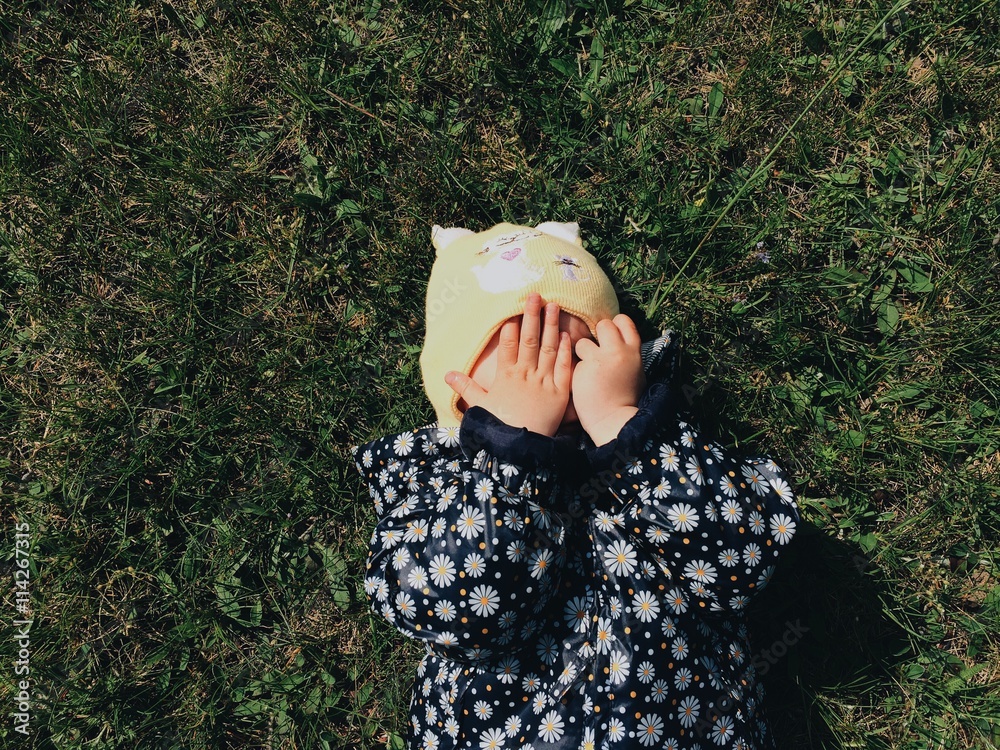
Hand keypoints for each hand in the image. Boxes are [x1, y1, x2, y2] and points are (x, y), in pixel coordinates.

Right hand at [445, 293, 572, 436]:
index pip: (509, 345)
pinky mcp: (560, 392)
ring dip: (551, 326)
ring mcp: (544, 381)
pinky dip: (565, 350)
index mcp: (506, 376)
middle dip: (532, 316)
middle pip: (530, 339)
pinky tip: (567, 334)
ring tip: (554, 306)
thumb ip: (467, 387)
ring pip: (548, 348)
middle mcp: (525, 374)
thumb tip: (447, 374)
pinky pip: (563, 367)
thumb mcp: (480, 406)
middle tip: (535, 295)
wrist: (521, 447)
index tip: (513, 309)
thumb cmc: (499, 426)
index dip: (511, 326)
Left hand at [572, 314, 645, 445]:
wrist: (613, 420)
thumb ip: (625, 354)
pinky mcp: (584, 368)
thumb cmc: (622, 398)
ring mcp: (601, 359)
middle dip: (596, 335)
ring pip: (584, 341)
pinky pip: (574, 360)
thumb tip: (617, 340)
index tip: (610, 335)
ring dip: (582, 353)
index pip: (624, 321)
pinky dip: (574, 368)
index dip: (614, 325)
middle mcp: (619, 351)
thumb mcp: (633, 371)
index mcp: (634, 352)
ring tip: (588, 369)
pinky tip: (581, 380)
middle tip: (596, 350)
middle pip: (604, 325)